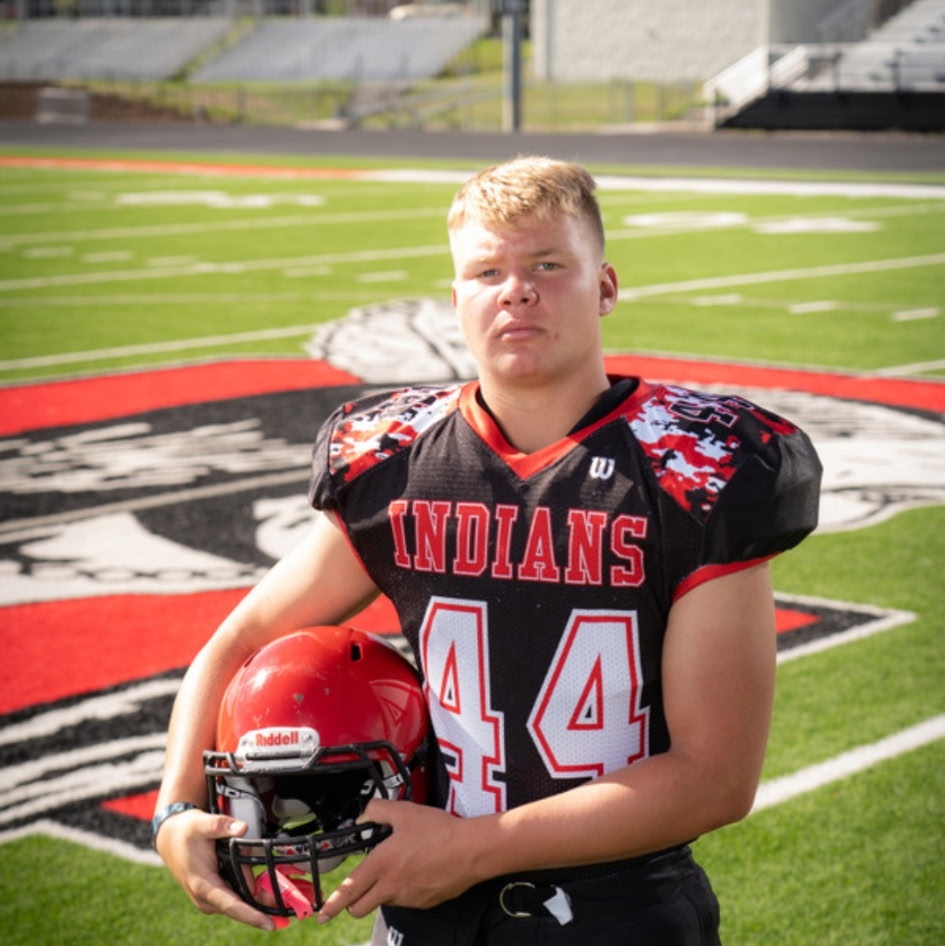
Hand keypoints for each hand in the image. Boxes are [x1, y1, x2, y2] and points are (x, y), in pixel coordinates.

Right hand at [155, 809, 275, 931]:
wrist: (171, 838)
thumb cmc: (186, 832)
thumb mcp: (202, 823)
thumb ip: (222, 825)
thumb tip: (242, 827)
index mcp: (203, 884)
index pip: (231, 905)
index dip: (251, 915)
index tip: (270, 924)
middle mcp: (206, 897)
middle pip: (241, 905)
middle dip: (264, 904)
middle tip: (290, 903)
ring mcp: (210, 898)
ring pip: (240, 901)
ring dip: (259, 897)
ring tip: (283, 893)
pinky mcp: (215, 894)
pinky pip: (237, 897)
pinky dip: (251, 892)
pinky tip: (266, 885)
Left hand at [318, 799, 477, 923]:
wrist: (470, 850)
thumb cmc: (439, 831)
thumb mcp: (404, 812)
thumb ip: (378, 810)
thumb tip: (364, 814)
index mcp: (381, 865)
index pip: (349, 891)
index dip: (333, 904)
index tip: (323, 912)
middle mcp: (391, 886)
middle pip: (360, 908)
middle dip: (352, 903)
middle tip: (355, 892)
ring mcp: (407, 898)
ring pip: (384, 901)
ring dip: (382, 891)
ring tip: (399, 867)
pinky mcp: (423, 903)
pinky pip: (406, 900)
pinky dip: (404, 890)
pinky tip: (417, 870)